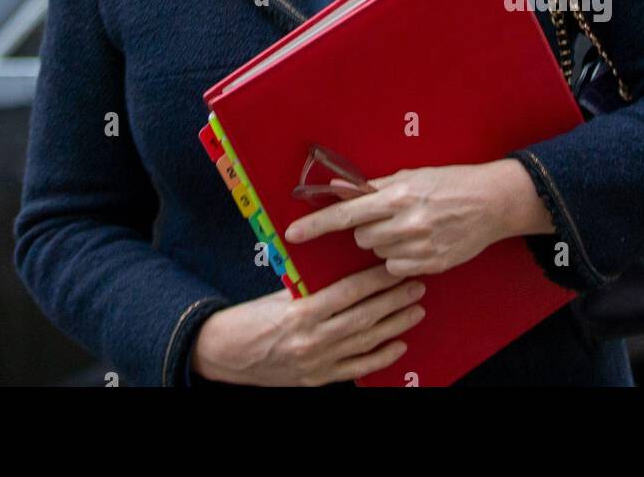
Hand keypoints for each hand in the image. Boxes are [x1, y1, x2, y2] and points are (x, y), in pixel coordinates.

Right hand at [190, 264, 426, 385]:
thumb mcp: (278, 293)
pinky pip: (356, 368)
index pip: (348, 292)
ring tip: (415, 310)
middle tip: (417, 285)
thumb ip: (309, 283)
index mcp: (301, 312)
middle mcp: (313, 340)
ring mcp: (318, 362)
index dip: (376, 281)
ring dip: (394, 325)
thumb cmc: (251, 317)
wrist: (226, 353)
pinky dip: (380, 357)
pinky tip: (398, 345)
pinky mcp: (318, 378)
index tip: (395, 268)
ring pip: (365, 342)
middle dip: (394, 300)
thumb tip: (342, 265)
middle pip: (364, 317)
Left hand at [283, 163, 507, 276]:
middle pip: (361, 237)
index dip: (316, 226)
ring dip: (385, 242)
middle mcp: (406, 223)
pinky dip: (401, 257)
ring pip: (378, 253)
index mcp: (397, 196)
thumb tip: (337, 188)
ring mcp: (419, 247)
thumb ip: (372, 187)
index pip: (346, 214)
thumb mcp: (410, 176)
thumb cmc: (448, 183)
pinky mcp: (431, 265)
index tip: (293, 234)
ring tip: (410, 227)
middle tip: (389, 217)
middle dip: (367, 229)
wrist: (491, 202)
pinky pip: (397, 267)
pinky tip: (420, 241)